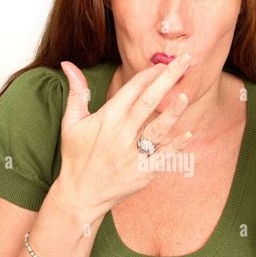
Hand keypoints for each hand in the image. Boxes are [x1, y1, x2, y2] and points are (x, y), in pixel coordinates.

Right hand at [55, 55, 193, 215]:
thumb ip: (76, 92)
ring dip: (173, 111)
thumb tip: (68, 63)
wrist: (81, 194)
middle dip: (168, 78)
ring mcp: (134, 153)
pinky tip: (187, 134)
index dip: (150, 74)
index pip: (133, 88)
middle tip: (185, 61)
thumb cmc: (76, 156)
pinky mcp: (143, 172)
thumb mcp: (71, 122)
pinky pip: (164, 156)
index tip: (164, 64)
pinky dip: (176, 146)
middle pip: (149, 101)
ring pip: (158, 128)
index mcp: (108, 117)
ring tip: (185, 95)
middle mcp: (122, 133)